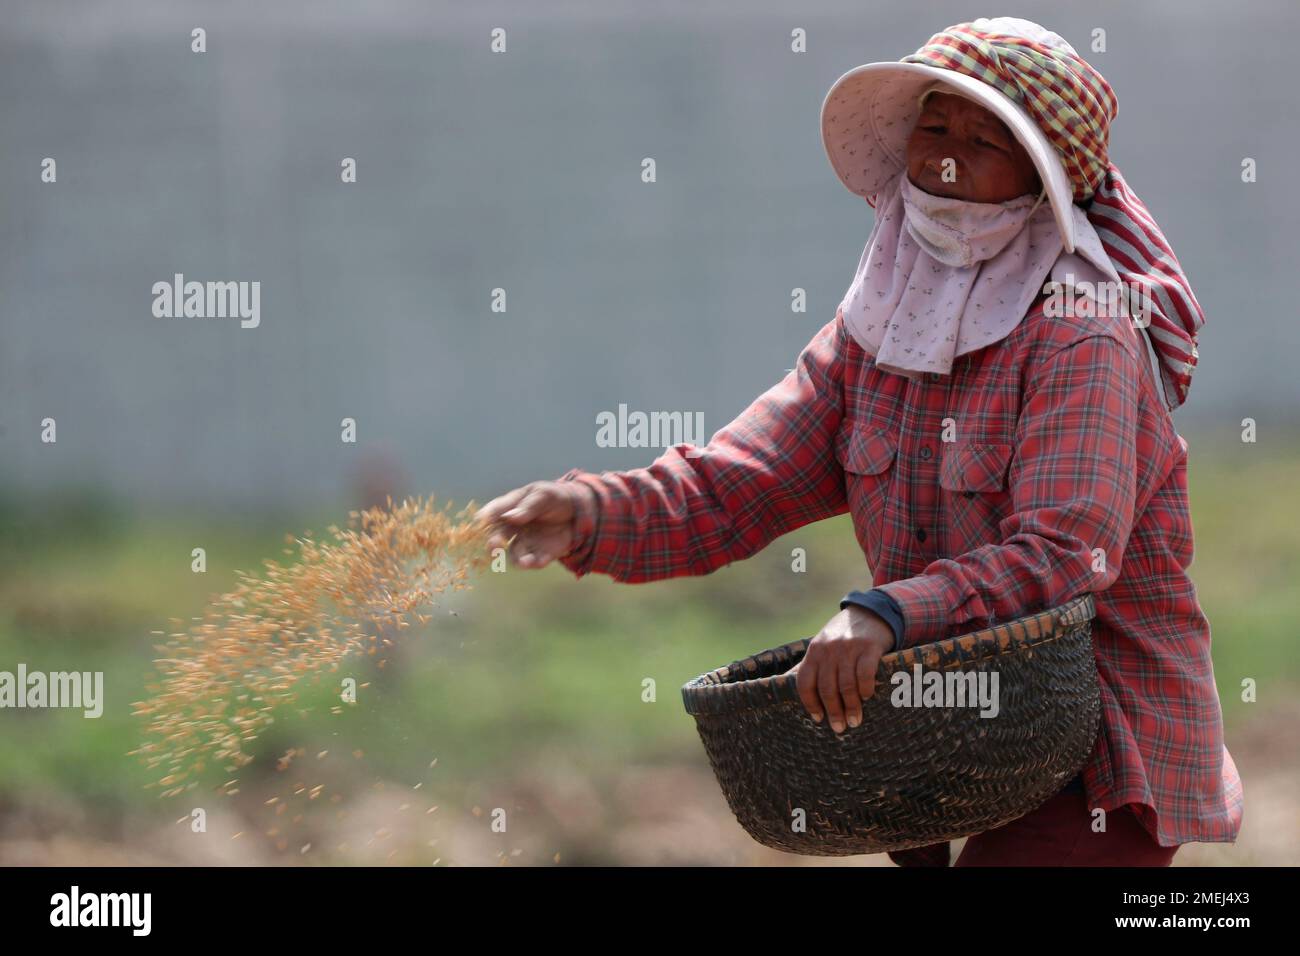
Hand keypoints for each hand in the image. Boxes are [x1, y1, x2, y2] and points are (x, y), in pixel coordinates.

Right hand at [474, 480, 589, 568]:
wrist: (576, 511)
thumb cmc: (553, 498)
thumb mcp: (543, 495)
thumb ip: (527, 506)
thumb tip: (510, 517)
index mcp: (509, 509)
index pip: (491, 515)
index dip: (484, 520)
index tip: (481, 524)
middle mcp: (512, 529)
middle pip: (496, 539)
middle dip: (494, 544)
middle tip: (496, 545)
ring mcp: (525, 543)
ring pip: (514, 556)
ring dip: (517, 560)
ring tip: (525, 561)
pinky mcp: (540, 554)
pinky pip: (534, 562)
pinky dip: (535, 563)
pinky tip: (539, 561)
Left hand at [791, 605, 895, 732]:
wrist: (870, 613)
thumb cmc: (843, 636)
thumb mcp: (822, 645)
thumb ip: (811, 664)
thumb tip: (787, 682)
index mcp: (814, 652)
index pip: (805, 682)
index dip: (810, 703)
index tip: (818, 719)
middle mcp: (828, 650)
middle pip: (826, 687)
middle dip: (833, 711)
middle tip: (840, 728)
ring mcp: (848, 648)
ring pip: (846, 684)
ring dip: (851, 706)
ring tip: (855, 721)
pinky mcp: (869, 647)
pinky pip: (864, 673)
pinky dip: (865, 688)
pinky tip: (867, 697)